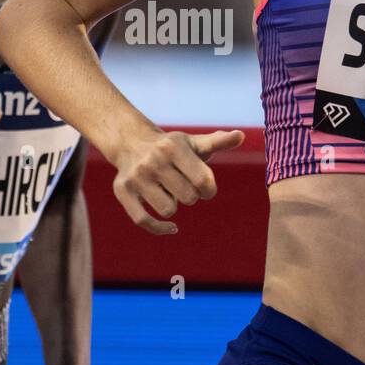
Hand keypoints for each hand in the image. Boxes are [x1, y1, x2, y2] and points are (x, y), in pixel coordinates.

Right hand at [110, 128, 244, 234]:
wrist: (131, 143)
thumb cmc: (172, 147)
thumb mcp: (194, 143)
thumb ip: (218, 141)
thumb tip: (240, 135)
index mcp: (173, 147)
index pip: (202, 180)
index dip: (209, 189)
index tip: (205, 187)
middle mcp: (153, 161)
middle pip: (188, 198)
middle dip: (191, 196)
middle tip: (184, 186)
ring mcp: (136, 177)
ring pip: (168, 210)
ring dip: (173, 205)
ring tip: (168, 191)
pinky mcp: (123, 191)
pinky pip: (144, 221)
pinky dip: (160, 228)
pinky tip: (172, 227)